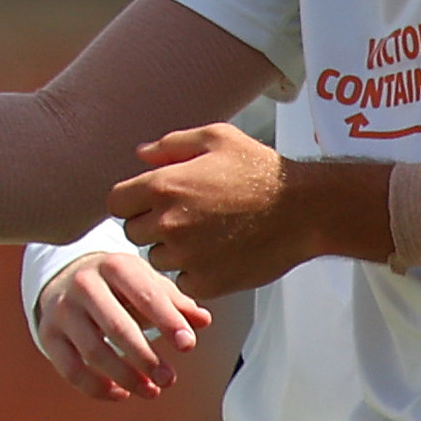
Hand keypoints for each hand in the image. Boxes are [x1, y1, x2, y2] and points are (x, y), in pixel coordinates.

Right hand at [35, 252, 210, 400]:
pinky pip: (71, 370)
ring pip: (94, 352)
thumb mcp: (146, 281)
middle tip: (170, 379)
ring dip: (126, 377)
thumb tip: (203, 320)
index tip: (188, 345)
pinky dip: (97, 388)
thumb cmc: (118, 283)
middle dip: (146, 357)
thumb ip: (175, 302)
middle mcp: (84, 284)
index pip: (144, 295)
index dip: (167, 321)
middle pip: (116, 327)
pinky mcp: (48, 334)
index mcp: (114, 265)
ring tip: (152, 391)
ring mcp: (62, 310)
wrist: (66, 276)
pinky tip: (121, 394)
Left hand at [109, 122, 313, 298]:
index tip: (150, 201)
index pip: (116, 202)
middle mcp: (168, 223)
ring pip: (156, 259)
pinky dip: (194, 272)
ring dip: (171, 250)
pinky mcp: (206, 282)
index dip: (131, 201)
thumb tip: (140, 155)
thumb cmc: (261, 169)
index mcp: (164, 185)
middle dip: (150, 224)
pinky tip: (217, 254)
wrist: (303, 210)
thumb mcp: (217, 139)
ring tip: (204, 235)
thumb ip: (172, 145)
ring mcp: (186, 256)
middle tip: (183, 217)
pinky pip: (182, 280)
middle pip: (133, 232)